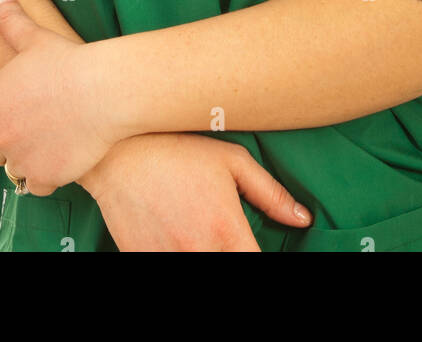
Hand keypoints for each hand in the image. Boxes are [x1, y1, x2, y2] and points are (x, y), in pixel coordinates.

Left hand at [0, 0, 116, 194]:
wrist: (104, 91)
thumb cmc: (68, 61)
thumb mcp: (34, 38)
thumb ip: (9, 20)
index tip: (11, 110)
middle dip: (11, 137)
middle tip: (38, 121)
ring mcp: (19, 160)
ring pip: (14, 168)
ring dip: (27, 158)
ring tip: (52, 138)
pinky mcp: (43, 178)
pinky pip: (37, 185)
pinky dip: (48, 175)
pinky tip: (64, 154)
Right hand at [79, 132, 312, 251]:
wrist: (119, 150)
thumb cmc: (179, 149)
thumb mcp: (232, 161)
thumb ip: (270, 193)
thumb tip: (303, 219)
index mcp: (226, 230)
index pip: (255, 266)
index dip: (256, 258)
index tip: (252, 250)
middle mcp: (198, 251)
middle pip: (226, 270)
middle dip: (230, 255)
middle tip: (221, 239)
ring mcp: (167, 259)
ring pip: (196, 271)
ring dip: (202, 255)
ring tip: (199, 236)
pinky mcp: (141, 261)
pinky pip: (164, 268)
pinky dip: (175, 256)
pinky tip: (176, 238)